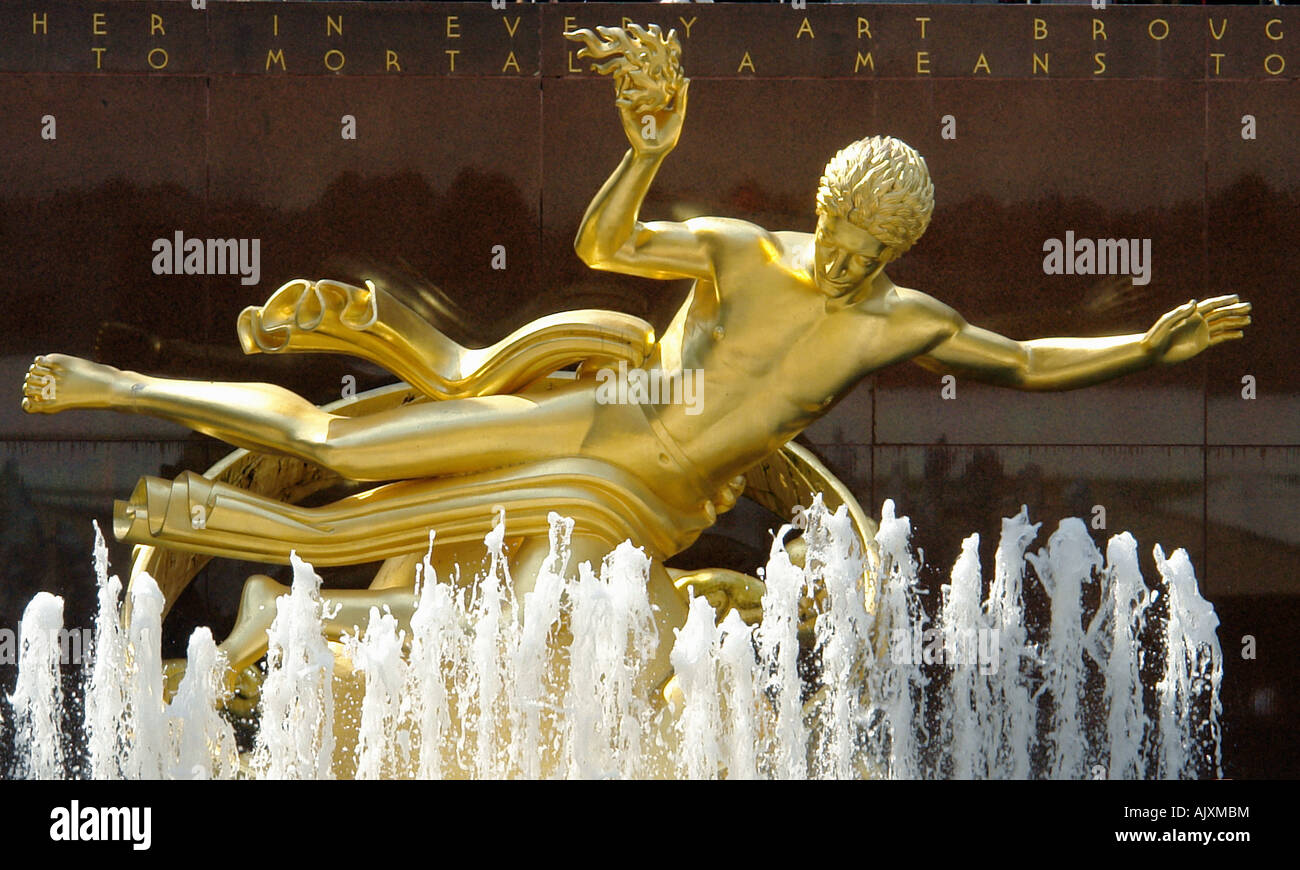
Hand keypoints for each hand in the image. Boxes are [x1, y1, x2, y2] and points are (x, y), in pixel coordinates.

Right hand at [565, 24, 687, 155]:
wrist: (655, 151)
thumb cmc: (669, 135)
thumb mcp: (678, 113)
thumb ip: (680, 97)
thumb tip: (686, 78)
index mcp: (656, 97)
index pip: (656, 78)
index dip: (658, 66)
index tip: (660, 51)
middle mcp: (643, 97)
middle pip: (642, 78)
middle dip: (641, 64)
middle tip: (642, 46)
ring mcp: (633, 103)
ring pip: (630, 84)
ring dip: (629, 70)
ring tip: (628, 55)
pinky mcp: (625, 110)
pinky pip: (622, 96)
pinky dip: (621, 85)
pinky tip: (621, 74)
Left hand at [1141, 295, 1250, 364]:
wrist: (1152, 353)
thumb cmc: (1155, 337)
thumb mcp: (1166, 323)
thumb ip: (1180, 313)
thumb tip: (1194, 301)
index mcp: (1190, 314)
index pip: (1211, 305)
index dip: (1224, 301)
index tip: (1237, 298)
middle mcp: (1198, 322)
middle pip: (1220, 313)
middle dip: (1234, 310)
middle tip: (1249, 307)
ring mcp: (1200, 332)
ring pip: (1222, 325)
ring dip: (1235, 322)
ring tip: (1249, 320)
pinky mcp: (1202, 344)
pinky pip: (1219, 339)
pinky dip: (1229, 336)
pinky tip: (1240, 334)